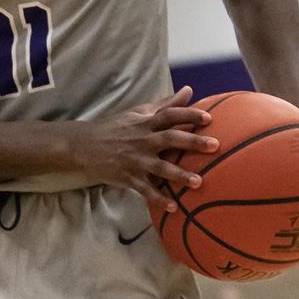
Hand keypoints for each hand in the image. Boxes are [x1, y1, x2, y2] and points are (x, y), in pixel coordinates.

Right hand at [76, 86, 216, 208]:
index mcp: (146, 123)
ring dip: (179, 175)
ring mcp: (135, 160)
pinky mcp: (128, 177)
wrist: (84, 146)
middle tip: (214, 146)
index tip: (208, 118)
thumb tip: (189, 91)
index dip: (188, 115)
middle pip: (170, 139)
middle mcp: (142, 140)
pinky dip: (158, 199)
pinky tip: (172, 207)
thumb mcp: (138, 112)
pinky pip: (145, 190)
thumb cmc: (116, 128)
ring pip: (160, 167)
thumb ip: (166, 104)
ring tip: (198, 182)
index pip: (169, 115)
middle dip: (192, 142)